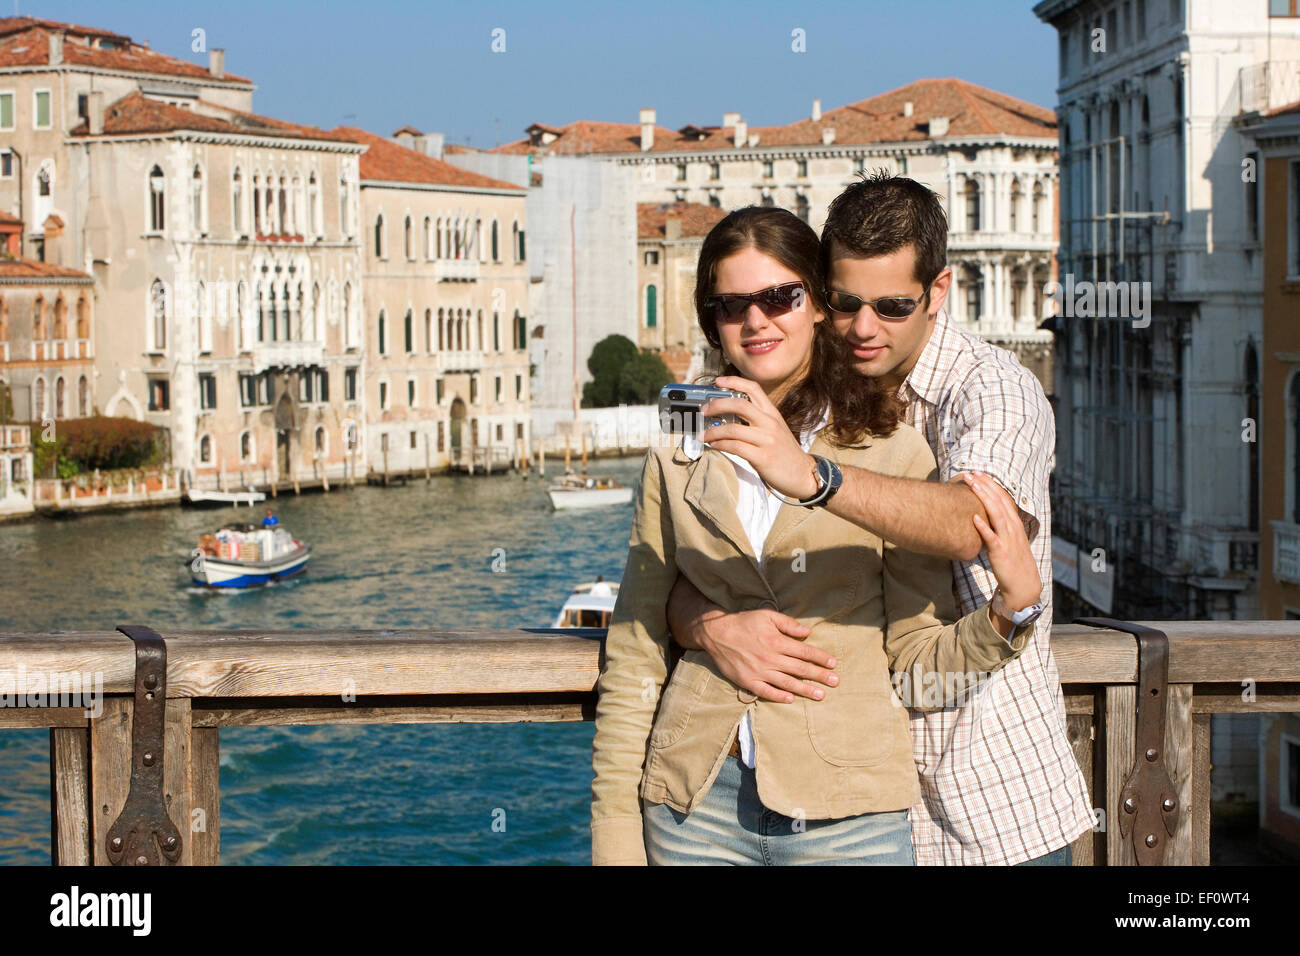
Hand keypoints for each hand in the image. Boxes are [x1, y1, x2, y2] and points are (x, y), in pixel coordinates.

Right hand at [692, 606, 836, 702]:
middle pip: (800, 669)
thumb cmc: (743, 622)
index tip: (833, 663)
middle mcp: (770, 658)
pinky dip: (779, 696)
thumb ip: (788, 624)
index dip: (820, 658)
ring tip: (820, 695)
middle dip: (819, 676)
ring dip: (805, 689)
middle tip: (835, 682)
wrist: (716, 633)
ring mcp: (759, 671)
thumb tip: (807, 632)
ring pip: (787, 683)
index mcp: (776, 641)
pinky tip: (791, 699)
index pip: (804, 652)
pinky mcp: (748, 681)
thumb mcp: (767, 616)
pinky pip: (766, 692)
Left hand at [697, 376, 819, 499]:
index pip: (753, 388)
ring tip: (703, 435)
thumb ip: (756, 421)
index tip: (718, 381)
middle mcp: (770, 423)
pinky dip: (720, 445)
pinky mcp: (763, 457)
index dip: (734, 381)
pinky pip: (735, 447)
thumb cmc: (784, 452)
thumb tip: (727, 417)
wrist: (803, 473)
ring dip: (712, 431)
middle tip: (703, 410)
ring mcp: (767, 440)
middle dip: (716, 405)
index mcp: (772, 413)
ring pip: (733, 429)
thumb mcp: (774, 430)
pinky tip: (714, 446)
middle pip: (739, 404)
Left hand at [958, 472, 1040, 611]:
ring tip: (972, 485)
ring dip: (984, 498)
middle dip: (985, 486)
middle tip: (971, 473)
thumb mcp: (1009, 540)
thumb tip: (983, 516)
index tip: (978, 473)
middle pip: (999, 502)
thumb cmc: (1013, 562)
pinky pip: (991, 538)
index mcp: (1015, 524)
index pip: (1003, 499)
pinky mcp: (1000, 553)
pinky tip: (974, 517)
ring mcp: (1007, 540)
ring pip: (996, 514)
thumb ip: (999, 527)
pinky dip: (983, 527)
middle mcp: (1013, 528)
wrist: (1023, 585)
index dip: (991, 485)